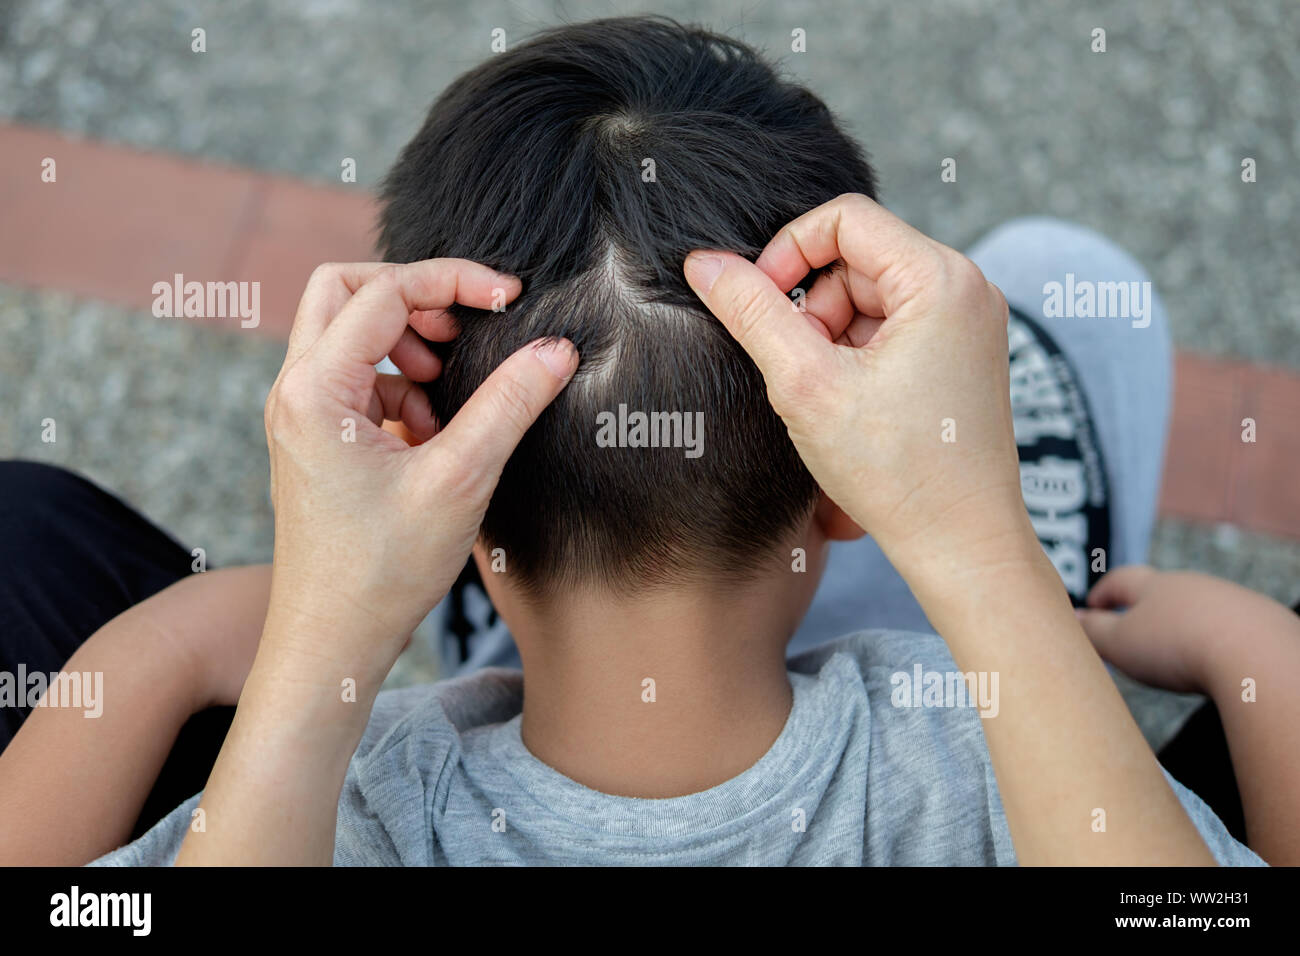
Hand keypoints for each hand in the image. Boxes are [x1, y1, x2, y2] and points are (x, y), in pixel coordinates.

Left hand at [261, 260, 576, 685]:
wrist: (331, 643)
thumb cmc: (382, 571)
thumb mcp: (460, 479)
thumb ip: (509, 404)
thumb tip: (556, 350)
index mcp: (314, 390)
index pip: (385, 292)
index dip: (454, 281)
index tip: (510, 298)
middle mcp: (293, 391)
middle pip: (345, 290)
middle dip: (413, 295)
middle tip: (466, 328)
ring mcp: (298, 415)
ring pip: (347, 332)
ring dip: (405, 343)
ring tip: (449, 397)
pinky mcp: (313, 439)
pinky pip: (353, 379)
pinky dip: (396, 385)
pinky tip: (431, 434)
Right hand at [683, 193, 1030, 579]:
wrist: (963, 545)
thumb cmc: (897, 472)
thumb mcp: (806, 384)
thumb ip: (751, 313)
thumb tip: (704, 263)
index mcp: (942, 278)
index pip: (843, 218)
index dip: (785, 252)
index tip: (758, 305)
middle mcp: (967, 287)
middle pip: (856, 257)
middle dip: (811, 307)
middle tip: (800, 371)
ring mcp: (970, 322)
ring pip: (869, 295)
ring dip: (831, 336)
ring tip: (829, 397)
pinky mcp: (963, 354)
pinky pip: (893, 326)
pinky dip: (857, 355)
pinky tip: (854, 406)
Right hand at [1077, 565, 1285, 693]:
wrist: (1256, 656)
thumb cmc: (1178, 647)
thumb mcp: (1120, 644)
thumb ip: (1093, 631)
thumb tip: (1072, 617)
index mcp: (1153, 586)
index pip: (1120, 580)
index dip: (1103, 594)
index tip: (1092, 607)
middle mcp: (1191, 584)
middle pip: (1161, 591)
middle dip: (1144, 608)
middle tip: (1130, 630)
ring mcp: (1228, 599)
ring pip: (1196, 608)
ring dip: (1181, 624)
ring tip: (1173, 651)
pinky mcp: (1258, 620)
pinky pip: (1229, 626)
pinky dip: (1215, 639)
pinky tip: (1215, 661)